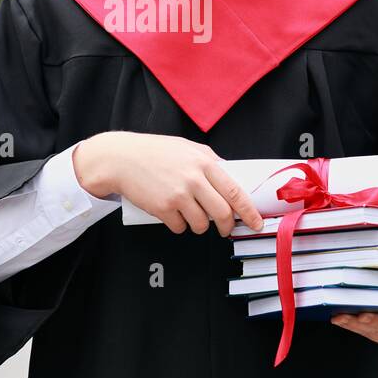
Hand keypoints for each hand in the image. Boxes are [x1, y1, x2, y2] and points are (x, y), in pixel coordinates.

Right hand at [72, 131, 264, 236]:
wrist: (121, 159)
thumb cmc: (153, 152)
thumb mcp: (187, 148)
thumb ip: (209, 162)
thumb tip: (230, 177)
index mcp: (204, 162)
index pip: (236, 191)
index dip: (249, 211)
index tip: (256, 222)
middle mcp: (194, 179)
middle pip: (222, 213)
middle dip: (226, 226)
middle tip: (224, 229)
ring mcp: (178, 195)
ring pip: (201, 224)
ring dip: (198, 225)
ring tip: (189, 214)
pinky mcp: (163, 208)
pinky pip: (180, 227)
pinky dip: (179, 225)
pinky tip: (172, 213)